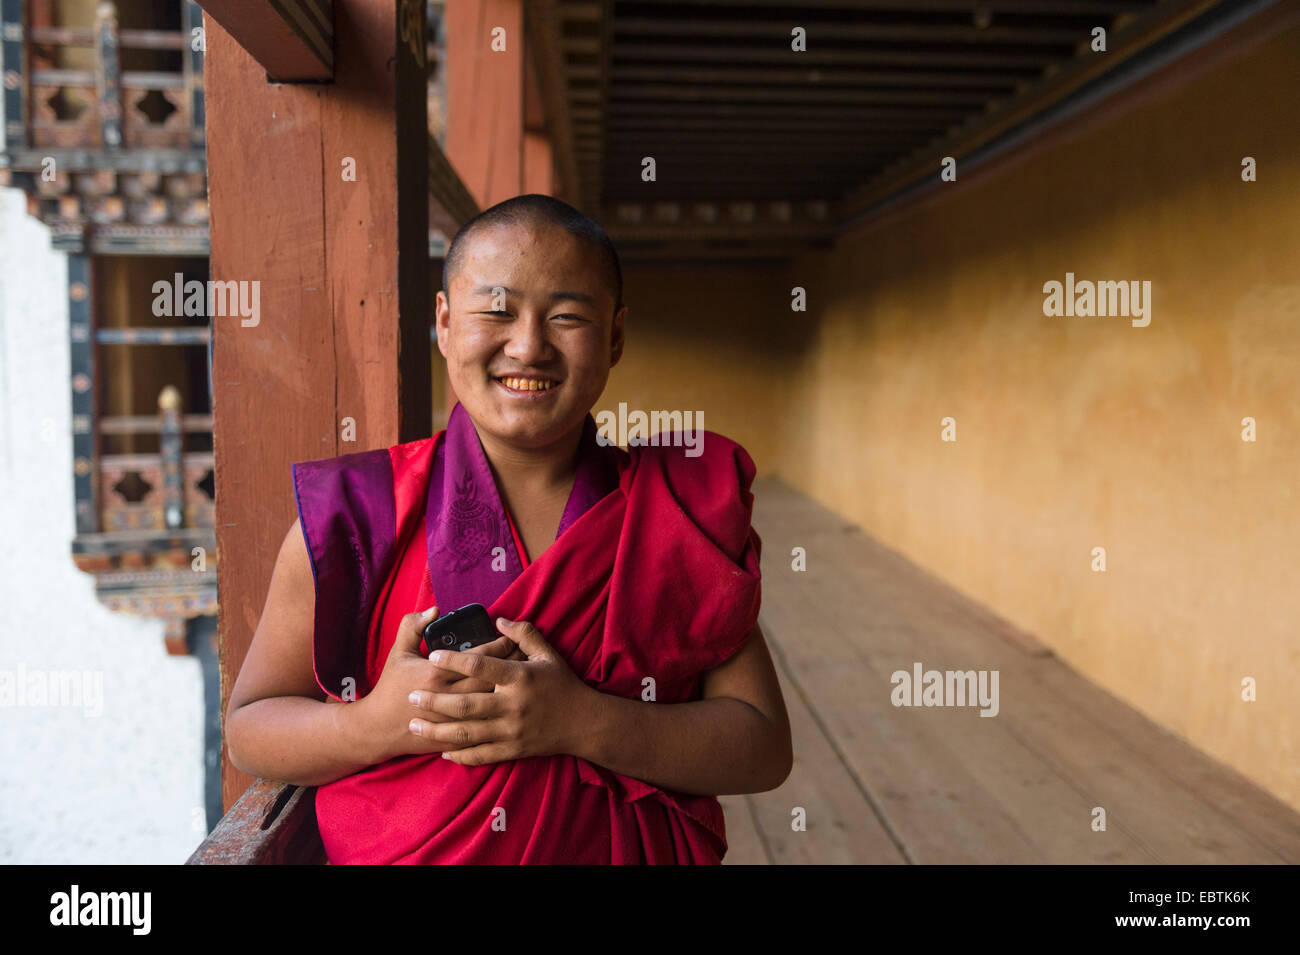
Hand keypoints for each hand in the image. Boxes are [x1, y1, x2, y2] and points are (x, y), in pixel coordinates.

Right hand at [348, 606, 525, 762]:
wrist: (378, 729)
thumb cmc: (390, 687)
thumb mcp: (398, 653)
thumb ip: (413, 626)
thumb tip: (435, 609)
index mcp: (436, 674)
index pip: (477, 657)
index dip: (498, 646)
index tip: (509, 639)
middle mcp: (448, 697)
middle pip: (490, 679)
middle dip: (510, 665)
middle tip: (524, 655)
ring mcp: (453, 720)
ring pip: (491, 703)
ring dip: (509, 689)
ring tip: (522, 677)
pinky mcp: (455, 736)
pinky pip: (484, 726)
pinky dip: (499, 714)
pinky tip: (507, 703)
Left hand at [406, 617, 594, 765]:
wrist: (584, 723)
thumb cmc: (562, 684)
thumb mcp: (547, 654)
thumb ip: (523, 634)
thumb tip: (498, 620)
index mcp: (519, 677)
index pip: (480, 666)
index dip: (453, 660)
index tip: (431, 655)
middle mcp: (513, 705)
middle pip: (465, 704)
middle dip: (434, 701)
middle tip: (410, 696)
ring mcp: (512, 731)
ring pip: (467, 733)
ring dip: (437, 730)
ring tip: (414, 725)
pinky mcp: (513, 750)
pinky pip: (481, 755)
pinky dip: (460, 755)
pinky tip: (442, 750)